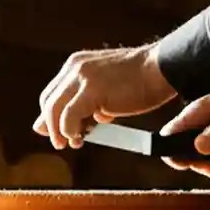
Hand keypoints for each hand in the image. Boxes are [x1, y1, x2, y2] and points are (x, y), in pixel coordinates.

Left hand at [33, 44, 177, 149]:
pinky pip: (69, 114)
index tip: (57, 132)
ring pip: (55, 110)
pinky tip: (80, 136)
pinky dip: (70, 129)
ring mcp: (82, 76)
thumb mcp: (102, 92)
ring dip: (60, 131)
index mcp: (75, 65)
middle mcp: (74, 68)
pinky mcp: (92, 88)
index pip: (51, 94)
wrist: (161, 69)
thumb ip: (81, 105)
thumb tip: (59, 126)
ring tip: (72, 143)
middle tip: (61, 143)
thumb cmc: (138, 83)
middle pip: (48, 102)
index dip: (50, 117)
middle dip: (52, 127)